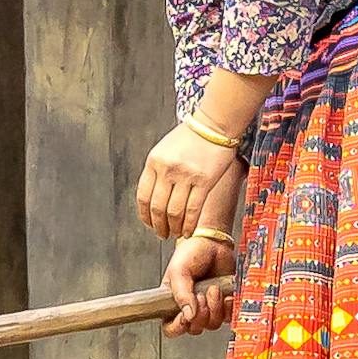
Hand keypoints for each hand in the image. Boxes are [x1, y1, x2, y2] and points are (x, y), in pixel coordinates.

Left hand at [132, 123, 234, 240]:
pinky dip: (189, 224)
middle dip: (159, 226)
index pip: (143, 196)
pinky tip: (188, 230)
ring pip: (175, 212)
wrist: (214, 125)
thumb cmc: (190, 138)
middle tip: (162, 234)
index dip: (145, 215)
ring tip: (175, 233)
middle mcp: (167, 170)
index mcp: (153, 162)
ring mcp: (186, 175)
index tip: (149, 224)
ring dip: (173, 228)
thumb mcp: (164, 150)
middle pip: (158, 208)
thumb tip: (153, 199)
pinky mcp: (204, 181)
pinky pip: (193, 209)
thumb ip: (157, 172)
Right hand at [159, 227, 231, 332]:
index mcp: (174, 303)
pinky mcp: (225, 304)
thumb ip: (181, 294)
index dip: (178, 327)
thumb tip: (189, 316)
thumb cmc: (192, 254)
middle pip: (195, 329)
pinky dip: (228, 308)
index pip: (171, 328)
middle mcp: (191, 308)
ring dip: (215, 308)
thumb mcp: (179, 271)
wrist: (214, 242)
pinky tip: (226, 295)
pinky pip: (228, 318)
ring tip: (213, 288)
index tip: (185, 316)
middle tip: (202, 294)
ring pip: (212, 325)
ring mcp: (209, 308)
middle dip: (201, 314)